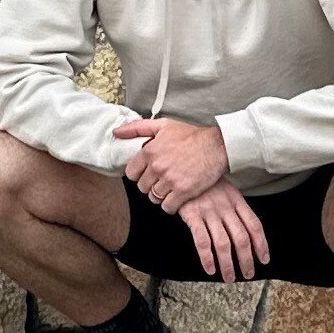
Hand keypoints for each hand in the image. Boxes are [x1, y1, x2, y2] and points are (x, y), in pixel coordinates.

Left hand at [114, 111, 228, 212]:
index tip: (147, 173)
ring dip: (160, 195)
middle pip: (142, 187)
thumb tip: (116, 133)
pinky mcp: (183, 191)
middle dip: (150, 185)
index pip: (131, 173)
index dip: (139, 174)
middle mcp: (157, 167)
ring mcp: (170, 180)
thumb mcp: (163, 125)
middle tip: (161, 180)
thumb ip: (137, 128)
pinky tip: (177, 198)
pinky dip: (171, 205)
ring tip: (170, 188)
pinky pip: (168, 207)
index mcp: (149, 151)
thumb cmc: (191, 136)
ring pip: (154, 198)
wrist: (217, 146)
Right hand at [172, 182, 269, 279]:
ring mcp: (209, 212)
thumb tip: (248, 231)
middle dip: (246, 260)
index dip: (261, 245)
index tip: (264, 259)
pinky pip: (202, 241)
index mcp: (237, 200)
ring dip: (228, 264)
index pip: (254, 225)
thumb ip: (236, 208)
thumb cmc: (205, 182)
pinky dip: (207, 257)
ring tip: (229, 277)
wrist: (182, 167)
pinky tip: (210, 268)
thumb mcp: (226, 190)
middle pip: (241, 238)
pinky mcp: (192, 216)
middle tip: (247, 274)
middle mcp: (225, 207)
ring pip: (223, 244)